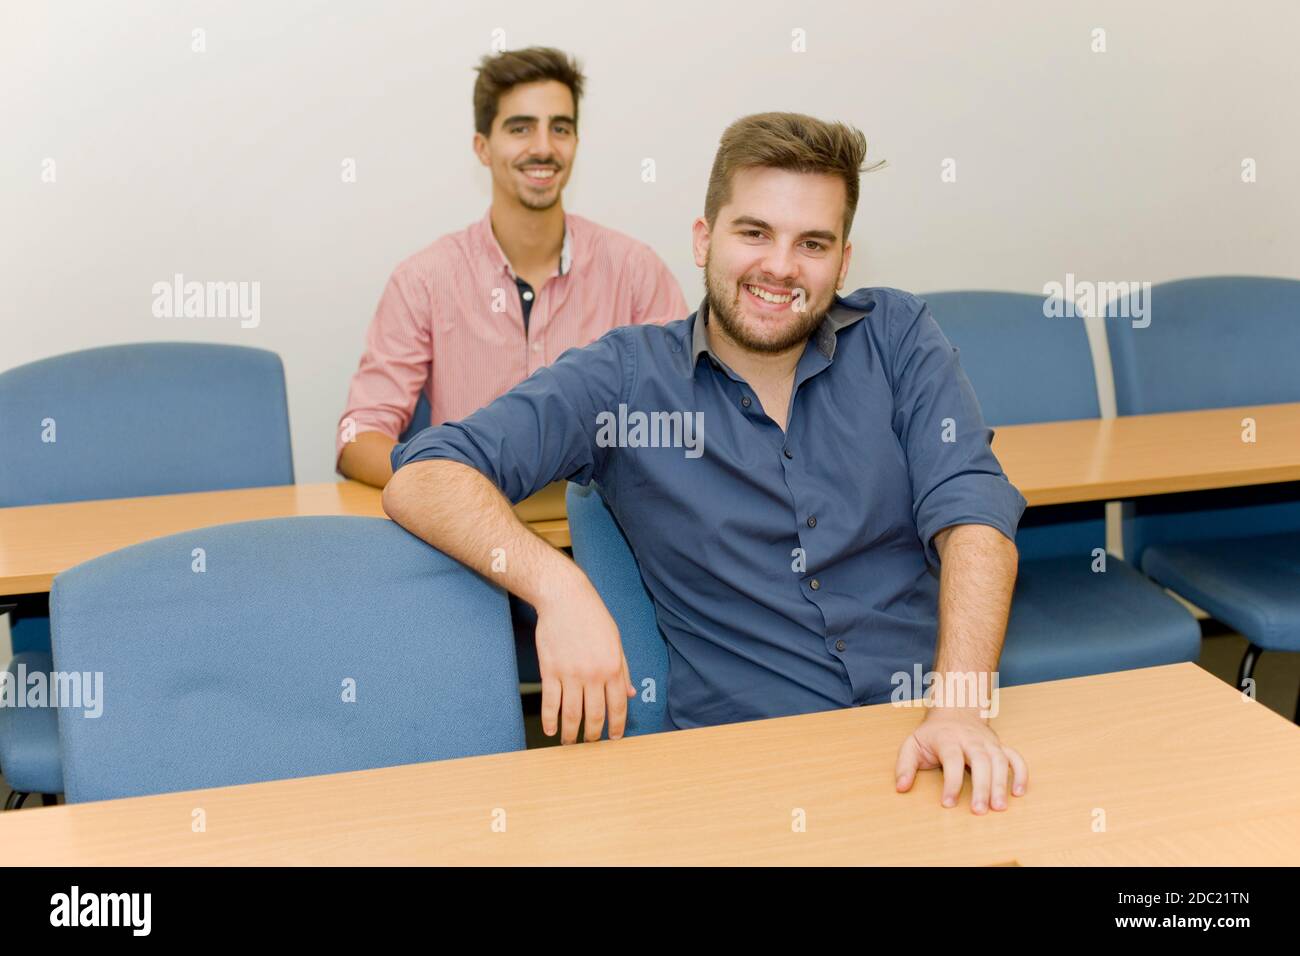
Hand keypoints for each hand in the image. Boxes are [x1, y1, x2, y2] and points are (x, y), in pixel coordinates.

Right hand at [533, 570, 635, 743]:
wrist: (565, 599)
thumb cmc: (593, 618)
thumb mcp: (615, 641)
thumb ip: (623, 670)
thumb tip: (631, 694)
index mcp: (613, 667)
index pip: (618, 706)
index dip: (617, 726)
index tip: (614, 739)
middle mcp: (593, 674)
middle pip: (595, 714)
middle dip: (593, 734)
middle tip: (590, 743)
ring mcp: (570, 673)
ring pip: (571, 713)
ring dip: (571, 733)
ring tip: (569, 743)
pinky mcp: (550, 670)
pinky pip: (550, 702)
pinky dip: (550, 720)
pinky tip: (551, 730)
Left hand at [894, 707, 1026, 813]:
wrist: (954, 710)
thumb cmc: (932, 734)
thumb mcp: (912, 745)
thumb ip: (905, 766)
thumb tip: (901, 787)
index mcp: (948, 739)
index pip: (952, 760)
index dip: (951, 782)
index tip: (948, 804)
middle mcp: (971, 739)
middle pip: (980, 761)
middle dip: (982, 786)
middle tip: (980, 811)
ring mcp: (988, 742)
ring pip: (1000, 761)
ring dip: (1002, 784)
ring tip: (999, 808)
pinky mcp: (1000, 746)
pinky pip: (1015, 757)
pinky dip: (1020, 773)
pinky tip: (1019, 793)